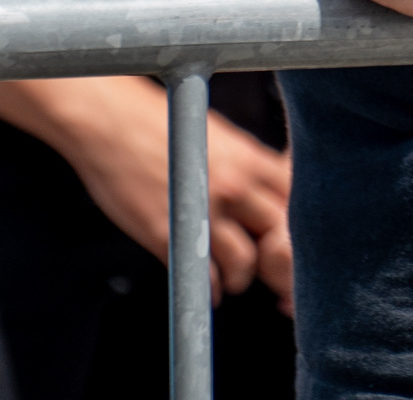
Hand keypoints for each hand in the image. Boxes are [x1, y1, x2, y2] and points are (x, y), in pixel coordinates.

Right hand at [37, 77, 295, 310]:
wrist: (109, 122)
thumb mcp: (221, 138)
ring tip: (232, 280)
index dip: (303, 230)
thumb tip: (271, 196)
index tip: (299, 247)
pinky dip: (210, 290)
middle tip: (274, 278)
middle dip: (280, 264)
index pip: (298, 202)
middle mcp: (235, 185)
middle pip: (280, 237)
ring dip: (241, 279)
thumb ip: (250, 168)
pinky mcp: (167, 235)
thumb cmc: (164, 126)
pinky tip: (208, 290)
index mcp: (252, 159)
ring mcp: (202, 211)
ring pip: (245, 263)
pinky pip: (203, 276)